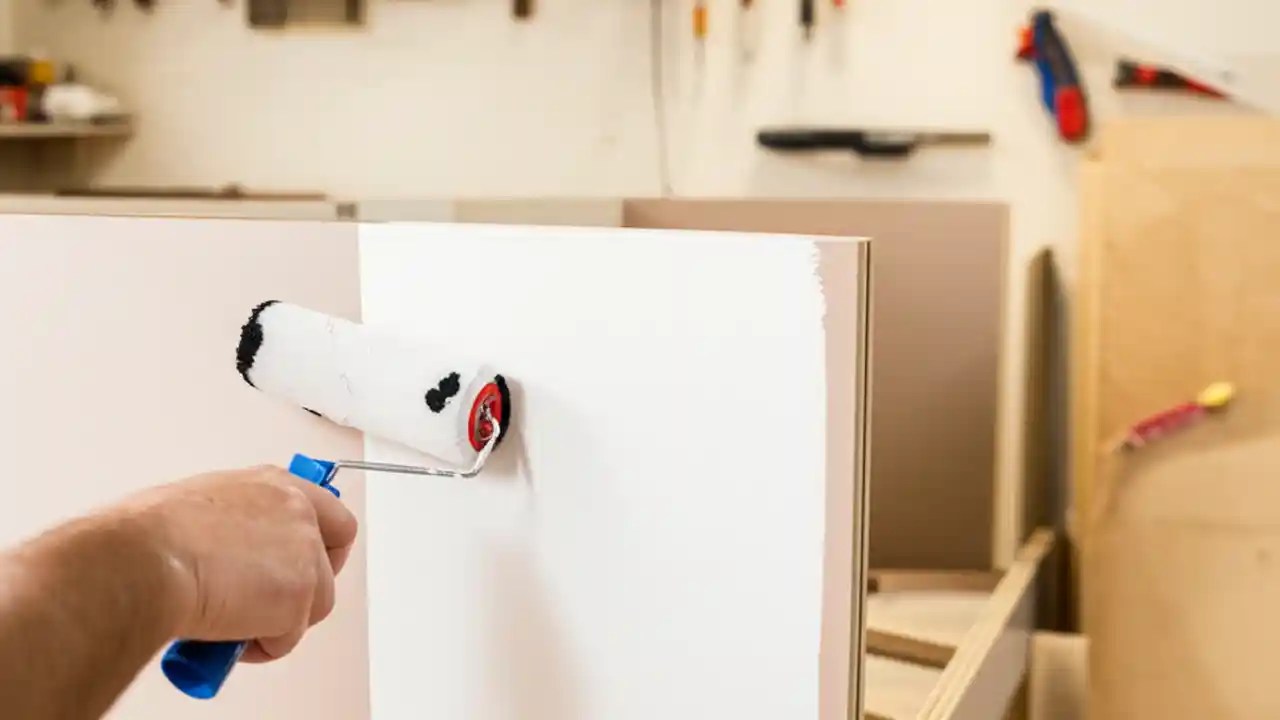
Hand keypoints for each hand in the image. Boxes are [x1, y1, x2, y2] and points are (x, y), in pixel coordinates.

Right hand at [119, 465, 357, 662]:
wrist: (142, 563)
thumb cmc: (146, 538)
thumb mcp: (198, 509)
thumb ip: (234, 525)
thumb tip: (227, 554)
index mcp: (273, 485)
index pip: (330, 514)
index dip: (323, 547)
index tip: (305, 568)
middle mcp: (298, 512)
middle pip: (331, 563)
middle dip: (306, 591)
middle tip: (269, 608)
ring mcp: (305, 554)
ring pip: (314, 606)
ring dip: (276, 623)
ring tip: (228, 623)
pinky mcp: (300, 595)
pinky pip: (288, 638)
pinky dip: (261, 647)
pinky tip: (224, 634)